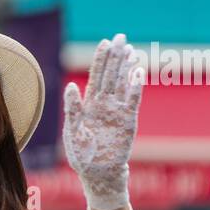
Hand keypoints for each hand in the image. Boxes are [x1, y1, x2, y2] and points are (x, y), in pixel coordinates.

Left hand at [63, 33, 144, 209]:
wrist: (98, 173)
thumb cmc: (82, 155)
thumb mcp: (72, 132)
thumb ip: (72, 109)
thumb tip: (71, 86)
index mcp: (89, 104)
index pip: (96, 76)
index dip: (101, 60)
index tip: (105, 42)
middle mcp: (105, 104)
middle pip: (111, 75)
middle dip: (116, 56)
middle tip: (121, 36)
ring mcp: (118, 111)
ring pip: (124, 84)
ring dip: (127, 67)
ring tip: (131, 49)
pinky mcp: (129, 121)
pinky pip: (133, 101)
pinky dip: (136, 87)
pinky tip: (138, 73)